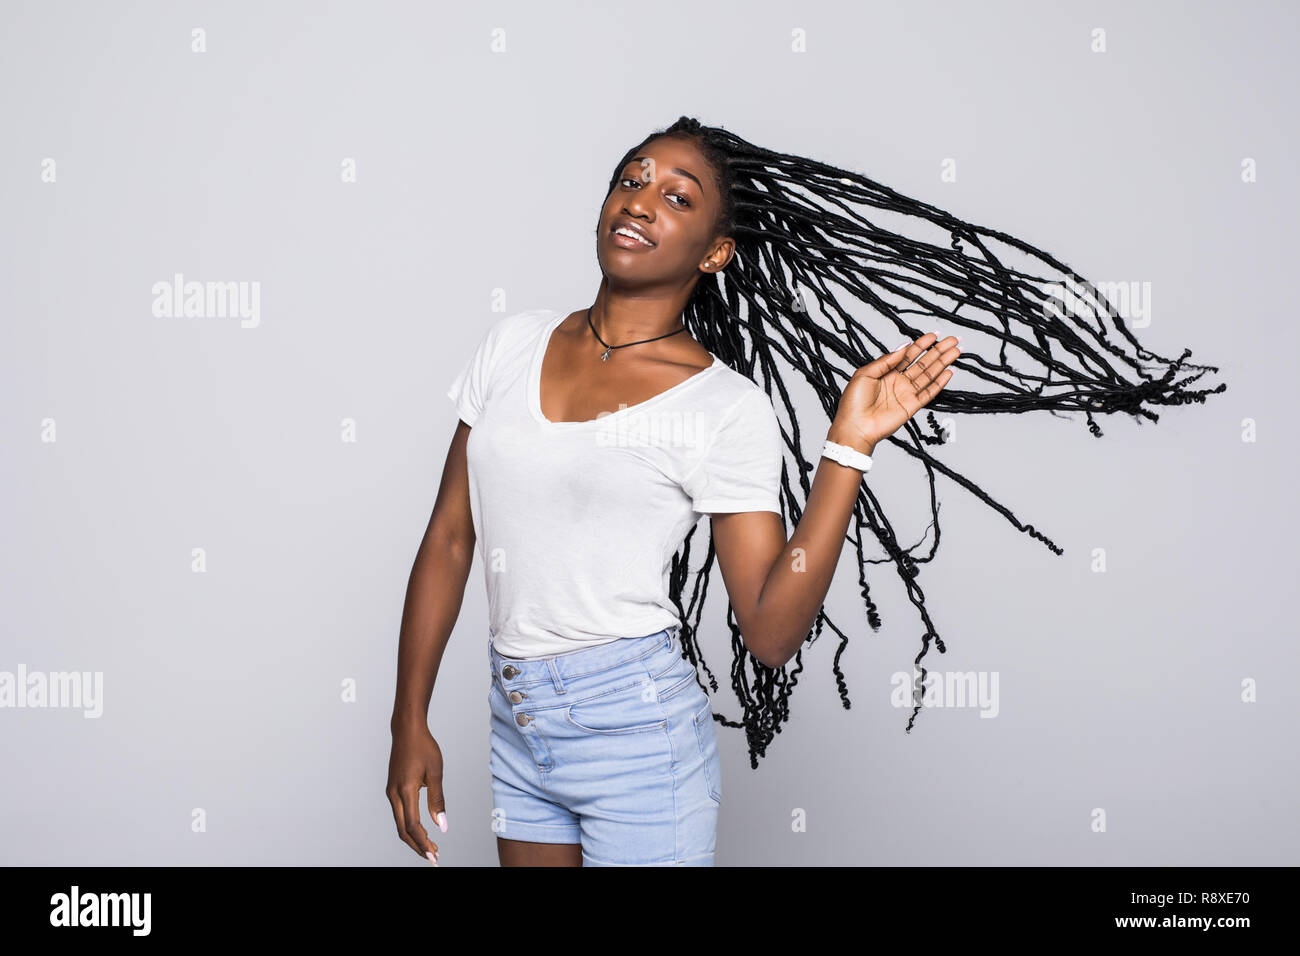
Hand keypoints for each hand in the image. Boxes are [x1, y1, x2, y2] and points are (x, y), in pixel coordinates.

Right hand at [386, 722, 446, 864]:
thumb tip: (442, 825)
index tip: (434, 854)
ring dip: (414, 837)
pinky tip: (422, 830)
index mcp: (405, 791)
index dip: (423, 843)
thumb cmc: (423, 747)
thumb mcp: (436, 772)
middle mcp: (394, 794)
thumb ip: (437, 800)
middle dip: (417, 846)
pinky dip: (409, 826)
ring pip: (400, 823)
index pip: (412, 826)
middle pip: (403, 830)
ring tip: (430, 847)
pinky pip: (399, 814)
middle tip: (433, 857)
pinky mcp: (392, 789)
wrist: (406, 730)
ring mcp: (391, 792)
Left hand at [828, 333, 960, 452]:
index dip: (922, 344)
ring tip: (956, 351)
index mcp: (886, 373)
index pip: (909, 355)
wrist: (854, 427)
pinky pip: (929, 392)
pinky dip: (940, 383)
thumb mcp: (865, 374)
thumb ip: (885, 361)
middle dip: (938, 351)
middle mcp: (898, 382)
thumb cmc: (853, 403)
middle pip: (923, 363)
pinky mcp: (912, 406)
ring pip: (929, 375)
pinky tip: (949, 372)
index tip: (934, 335)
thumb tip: (903, 347)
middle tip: (953, 340)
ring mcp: (906, 394)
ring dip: (943, 363)